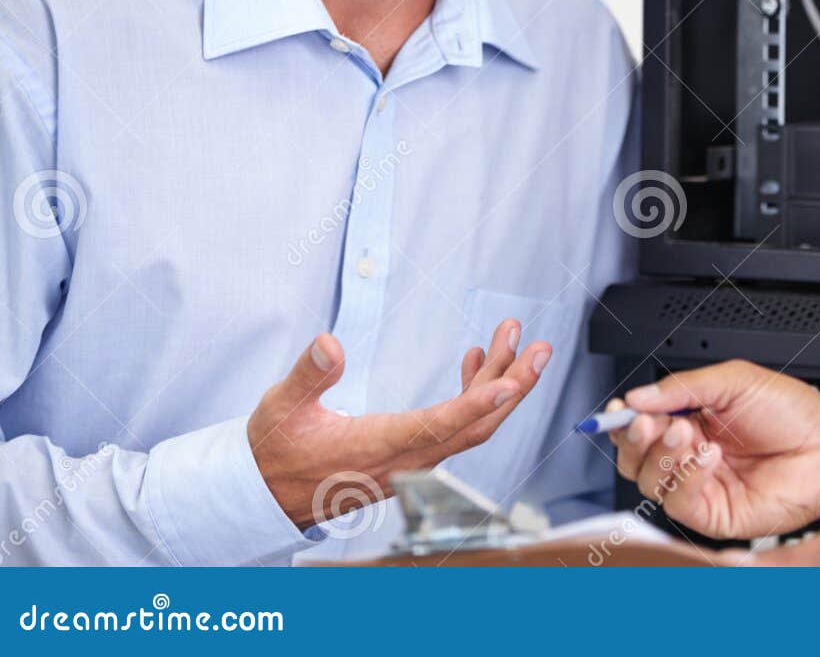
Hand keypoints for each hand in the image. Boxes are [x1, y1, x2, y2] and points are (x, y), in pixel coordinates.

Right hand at [248, 321, 551, 528]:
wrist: (266, 493)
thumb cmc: (274, 450)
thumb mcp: (280, 407)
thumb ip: (309, 374)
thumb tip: (330, 343)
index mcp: (376, 446)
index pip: (439, 427)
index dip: (478, 404)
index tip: (512, 382)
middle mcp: (403, 460)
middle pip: (474, 427)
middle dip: (513, 386)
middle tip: (539, 348)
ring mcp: (411, 462)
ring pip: (470, 426)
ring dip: (500, 384)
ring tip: (515, 340)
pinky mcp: (412, 457)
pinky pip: (456, 427)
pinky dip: (474, 393)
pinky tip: (476, 362)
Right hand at [610, 359, 819, 539]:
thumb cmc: (794, 413)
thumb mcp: (734, 381)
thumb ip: (682, 388)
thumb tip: (638, 397)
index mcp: (693, 418)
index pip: (642, 423)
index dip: (625, 418)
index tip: (618, 409)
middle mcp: (691, 453)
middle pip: (636, 457)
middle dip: (635, 438)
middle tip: (648, 423)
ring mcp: (700, 485)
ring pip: (650, 481)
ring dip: (662, 456)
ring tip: (688, 434)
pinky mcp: (713, 514)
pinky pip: (679, 502)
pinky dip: (687, 477)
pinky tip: (708, 457)